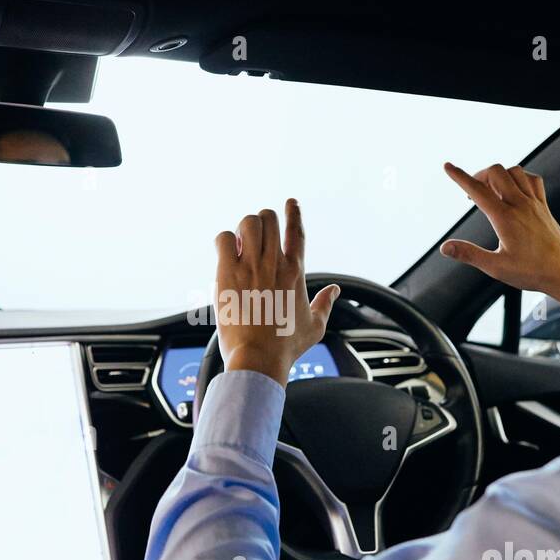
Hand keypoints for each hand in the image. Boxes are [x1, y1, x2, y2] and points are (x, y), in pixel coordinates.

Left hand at [213, 199, 339, 387]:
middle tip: (254, 238)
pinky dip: (224, 241)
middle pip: (269, 218)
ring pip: (248, 222)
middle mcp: (274, 263)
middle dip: (262, 222)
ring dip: (243, 229)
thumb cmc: (286, 347)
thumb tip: (335, 290)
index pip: (296, 232)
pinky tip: (225, 254)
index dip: (294, 212)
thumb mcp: (314, 327)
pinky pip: (224, 238)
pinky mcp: (227, 273)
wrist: (259, 358)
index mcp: (295, 272)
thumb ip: (325, 304)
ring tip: (240, 246)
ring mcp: (250, 266)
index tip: (291, 201)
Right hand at [439, 163, 559, 306]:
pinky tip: (513, 189)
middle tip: (472, 193)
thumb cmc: (531, 272)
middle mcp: (520, 205)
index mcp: (505, 218)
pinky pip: (532, 180)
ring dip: (499, 175)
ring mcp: (535, 203)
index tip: (447, 167)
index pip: (478, 190)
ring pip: (515, 172)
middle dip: (479, 175)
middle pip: (497, 172)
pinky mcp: (544, 206)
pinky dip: (520, 177)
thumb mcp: (496, 267)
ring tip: (491, 191)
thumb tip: (445, 247)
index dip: (460, 177)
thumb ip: (469, 254)